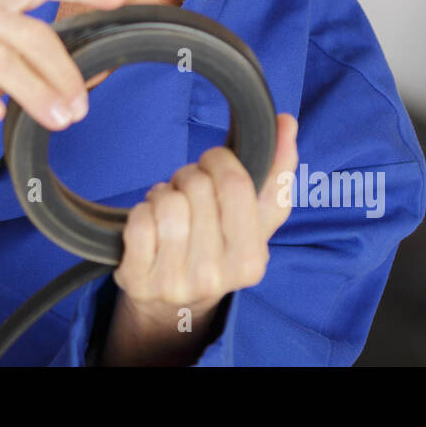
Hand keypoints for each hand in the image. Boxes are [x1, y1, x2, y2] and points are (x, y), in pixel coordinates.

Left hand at [112, 113, 298, 318]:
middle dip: (190, 175)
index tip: (214, 164)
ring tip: (170, 207)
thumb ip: (276, 171)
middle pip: (198, 187)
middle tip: (189, 191)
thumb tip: (287, 121)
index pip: (236, 184)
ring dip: (165, 194)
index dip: (219, 161)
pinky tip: (151, 224)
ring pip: (167, 202)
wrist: (176, 305)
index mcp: (251, 260)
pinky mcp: (138, 279)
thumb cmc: (219, 248)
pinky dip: (142, 210)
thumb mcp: (254, 220)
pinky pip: (139, 220)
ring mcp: (174, 282)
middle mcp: (215, 276)